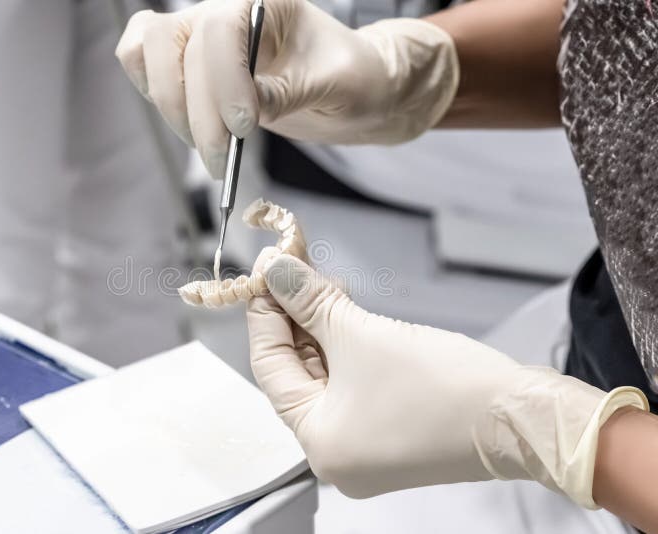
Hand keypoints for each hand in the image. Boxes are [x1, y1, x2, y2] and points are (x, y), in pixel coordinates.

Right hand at [116, 0, 458, 177]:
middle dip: (195, 110)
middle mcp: (225, 10)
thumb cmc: (353, 77)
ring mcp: (200, 35)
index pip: (219, 29)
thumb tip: (241, 114)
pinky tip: (191, 127)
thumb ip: (287, 93)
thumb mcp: (336, 84)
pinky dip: (154, 95)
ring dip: (172, 109)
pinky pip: (142, 63)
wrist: (352, 87)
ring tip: (212, 150)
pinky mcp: (188, 65)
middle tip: (223, 159)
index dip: (223, 83)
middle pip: (173, 45)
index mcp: (265, 1)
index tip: (244, 128)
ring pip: (148, 51)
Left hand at [247, 254, 646, 505]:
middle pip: (296, 372)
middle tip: (291, 268)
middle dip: (294, 316)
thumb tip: (277, 272)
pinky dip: (346, 348)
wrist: (524, 416)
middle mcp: (336, 455)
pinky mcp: (393, 432)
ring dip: (321, 327)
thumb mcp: (363, 335)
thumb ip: (311, 302)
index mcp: (318, 443)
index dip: (265, 314)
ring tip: (319, 281)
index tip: (266, 272)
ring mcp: (366, 447)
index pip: (270, 367)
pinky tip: (344, 312)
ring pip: (326, 376)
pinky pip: (353, 385)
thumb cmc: (445, 388)